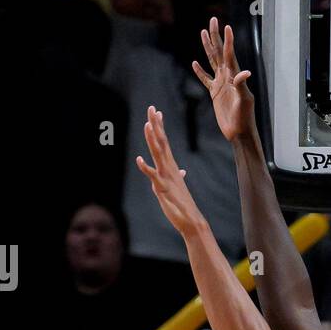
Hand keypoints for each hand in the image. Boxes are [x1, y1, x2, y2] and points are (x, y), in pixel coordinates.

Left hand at [136, 106, 202, 238]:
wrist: (191, 220)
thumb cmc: (183, 204)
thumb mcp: (178, 187)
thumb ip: (177, 176)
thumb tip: (181, 171)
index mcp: (171, 166)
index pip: (164, 142)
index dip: (160, 127)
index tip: (157, 112)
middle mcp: (169, 168)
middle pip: (161, 142)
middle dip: (156, 125)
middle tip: (152, 109)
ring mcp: (166, 177)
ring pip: (158, 155)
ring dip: (152, 140)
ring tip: (147, 125)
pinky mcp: (162, 189)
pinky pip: (153, 176)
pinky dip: (145, 168)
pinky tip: (139, 159)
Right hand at [191, 17, 254, 143]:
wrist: (239, 132)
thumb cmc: (245, 117)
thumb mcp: (245, 101)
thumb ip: (242, 85)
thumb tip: (243, 72)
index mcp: (234, 76)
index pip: (229, 55)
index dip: (227, 41)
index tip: (226, 26)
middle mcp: (227, 77)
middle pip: (219, 52)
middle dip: (215, 36)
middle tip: (212, 20)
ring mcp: (220, 84)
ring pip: (211, 61)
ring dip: (207, 47)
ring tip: (203, 33)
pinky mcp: (214, 93)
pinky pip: (205, 79)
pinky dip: (200, 71)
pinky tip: (194, 63)